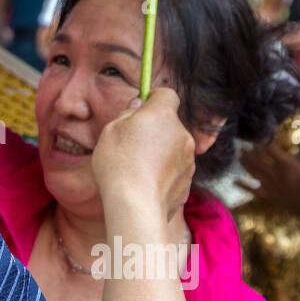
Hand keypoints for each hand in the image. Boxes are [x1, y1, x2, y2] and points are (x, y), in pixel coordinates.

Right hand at [93, 88, 195, 224]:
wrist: (136, 206)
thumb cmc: (118, 164)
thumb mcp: (111, 130)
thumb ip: (127, 113)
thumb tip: (138, 106)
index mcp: (163, 115)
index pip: (167, 94)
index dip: (153, 99)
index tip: (140, 108)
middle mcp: (183, 134)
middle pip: (170, 124)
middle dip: (155, 129)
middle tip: (132, 144)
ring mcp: (189, 160)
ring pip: (173, 148)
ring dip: (160, 152)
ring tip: (137, 169)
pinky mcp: (188, 182)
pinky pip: (174, 170)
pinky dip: (163, 174)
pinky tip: (145, 184)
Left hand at [237, 142, 299, 217]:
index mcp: (286, 164)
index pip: (270, 149)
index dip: (262, 141)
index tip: (256, 136)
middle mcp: (275, 173)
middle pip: (256, 160)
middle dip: (247, 152)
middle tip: (240, 146)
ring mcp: (270, 185)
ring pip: (253, 172)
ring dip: (244, 163)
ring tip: (238, 157)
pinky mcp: (269, 196)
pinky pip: (252, 190)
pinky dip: (243, 185)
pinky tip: (234, 181)